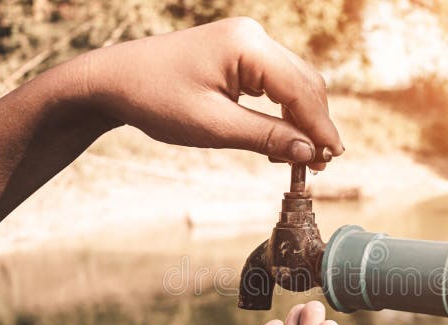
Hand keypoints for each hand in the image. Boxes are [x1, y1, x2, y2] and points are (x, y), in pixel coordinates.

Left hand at [86, 17, 343, 169]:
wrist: (113, 80)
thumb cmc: (155, 99)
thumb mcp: (213, 126)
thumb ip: (266, 137)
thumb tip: (309, 152)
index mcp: (247, 46)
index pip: (301, 89)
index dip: (320, 127)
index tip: (333, 159)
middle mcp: (252, 36)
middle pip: (305, 82)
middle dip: (315, 124)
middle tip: (321, 164)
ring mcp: (246, 42)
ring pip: (294, 82)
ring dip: (302, 119)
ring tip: (303, 157)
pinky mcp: (239, 53)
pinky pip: (276, 81)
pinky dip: (284, 110)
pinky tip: (283, 138)